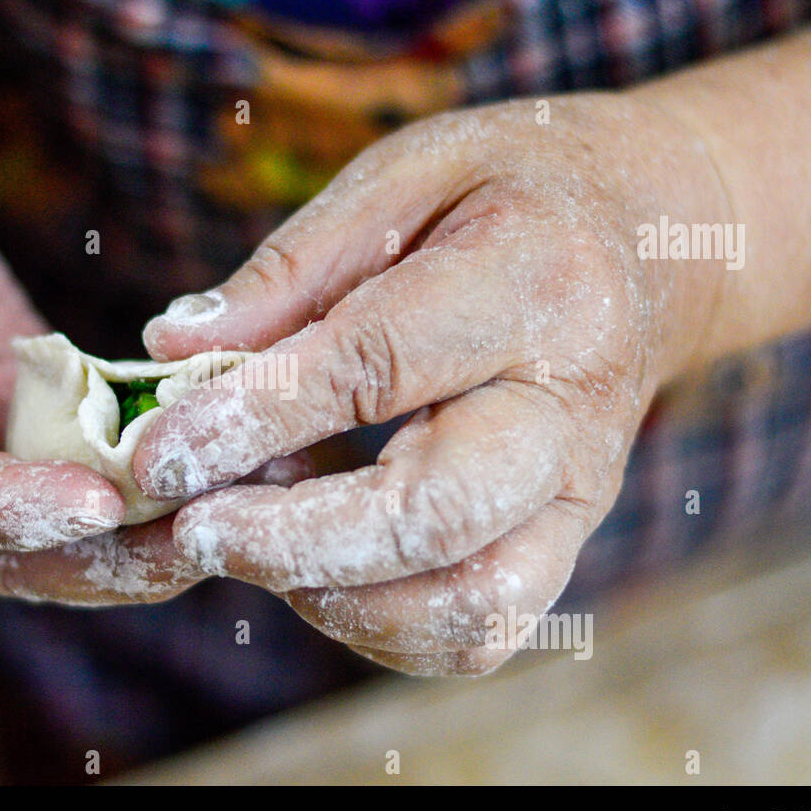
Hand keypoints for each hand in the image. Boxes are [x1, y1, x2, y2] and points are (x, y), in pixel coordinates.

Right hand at [0, 150, 200, 603]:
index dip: (2, 508)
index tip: (93, 505)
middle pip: (7, 550)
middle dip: (108, 555)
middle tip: (208, 539)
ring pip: (64, 526)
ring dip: (154, 526)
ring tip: (254, 499)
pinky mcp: (22, 431)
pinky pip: (93, 466)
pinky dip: (160, 465)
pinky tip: (240, 446)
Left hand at [133, 94, 734, 671]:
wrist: (655, 243)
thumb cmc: (513, 197)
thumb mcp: (402, 178)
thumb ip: (290, 269)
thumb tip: (173, 350)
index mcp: (532, 283)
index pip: (376, 366)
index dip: (254, 417)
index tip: (154, 454)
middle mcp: (570, 409)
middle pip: (429, 515)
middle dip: (289, 541)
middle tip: (188, 530)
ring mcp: (580, 494)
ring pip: (465, 607)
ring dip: (331, 601)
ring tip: (244, 547)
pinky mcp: (567, 543)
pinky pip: (477, 631)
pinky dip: (376, 626)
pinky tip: (307, 571)